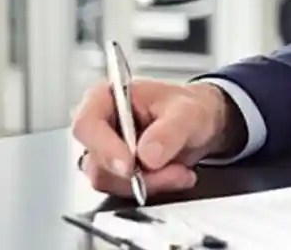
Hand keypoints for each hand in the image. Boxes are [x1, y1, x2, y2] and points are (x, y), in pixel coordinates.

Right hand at [71, 79, 242, 197]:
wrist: (203, 125)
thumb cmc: (188, 108)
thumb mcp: (188, 112)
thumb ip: (169, 130)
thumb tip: (147, 155)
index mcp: (106, 98)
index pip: (87, 126)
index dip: (104, 148)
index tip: (130, 165)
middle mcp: (100, 127)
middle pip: (97, 162)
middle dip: (137, 173)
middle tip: (173, 171)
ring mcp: (106, 154)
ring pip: (111, 182)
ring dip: (149, 183)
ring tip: (181, 171)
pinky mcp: (117, 175)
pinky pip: (125, 191)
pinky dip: (153, 188)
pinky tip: (177, 176)